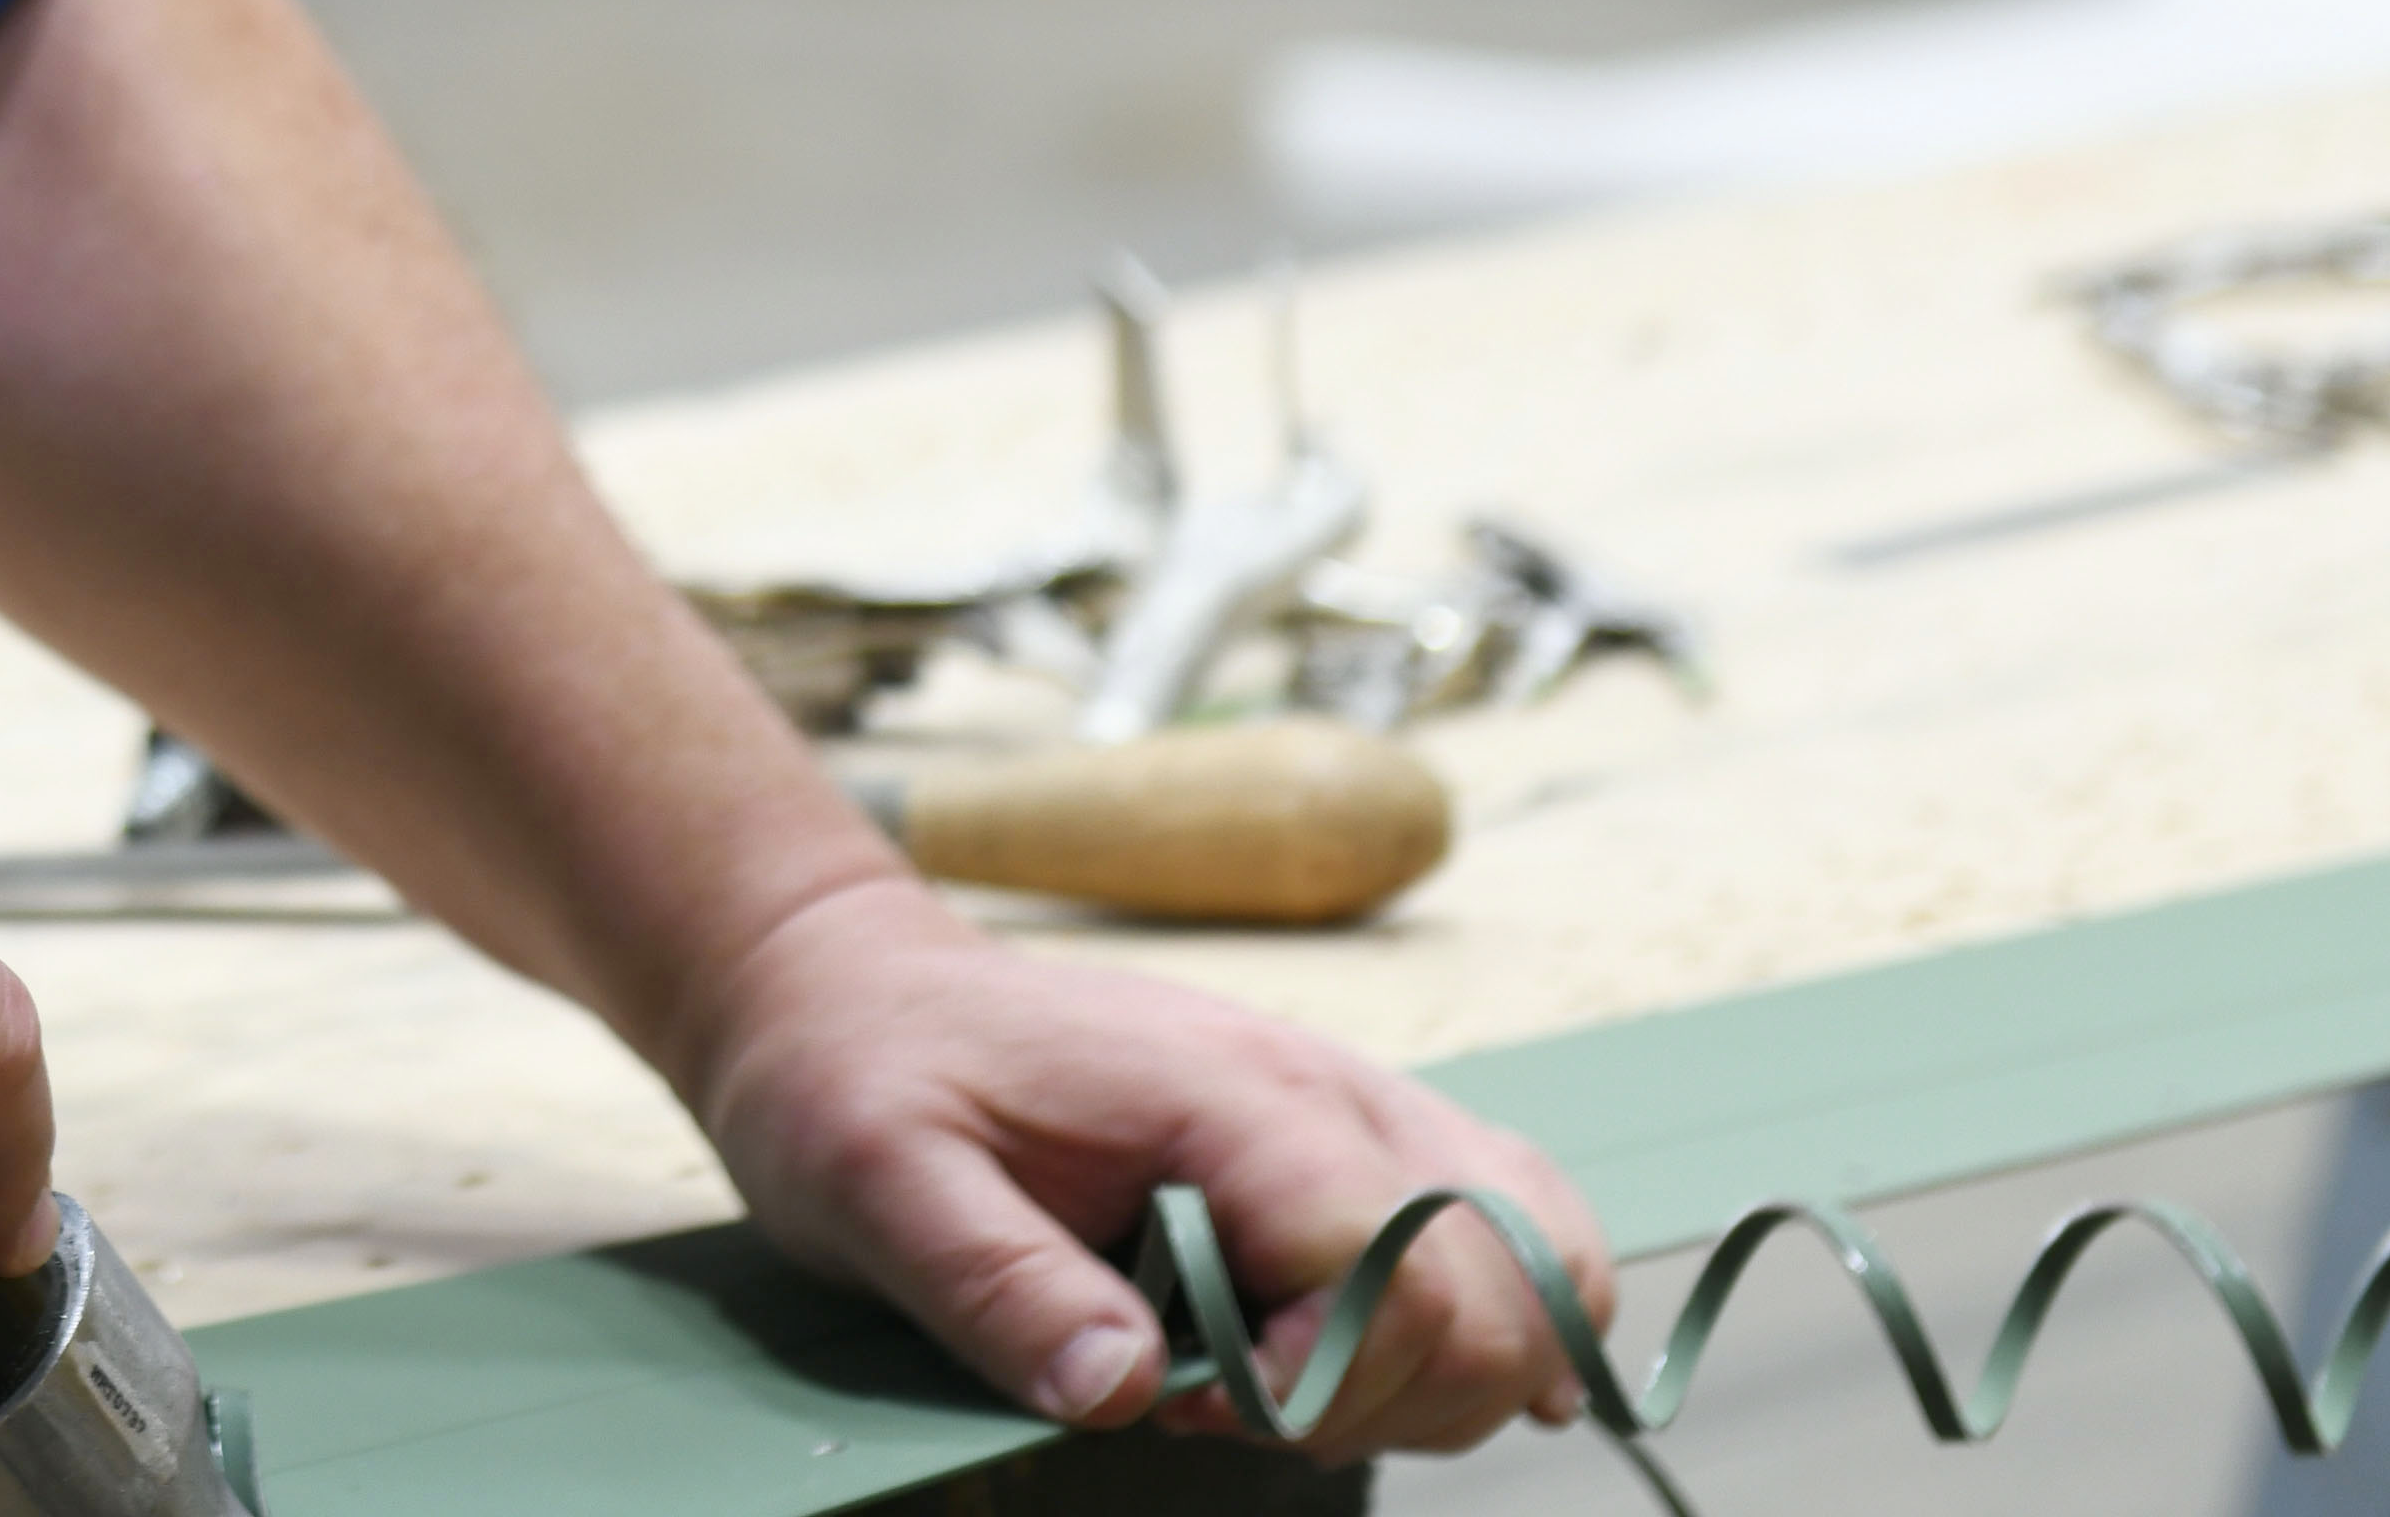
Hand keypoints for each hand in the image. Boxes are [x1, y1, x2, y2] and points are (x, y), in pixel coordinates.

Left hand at [685, 872, 1612, 1458]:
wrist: (856, 982)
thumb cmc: (863, 1076)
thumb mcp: (879, 1185)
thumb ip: (1000, 1287)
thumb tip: (1121, 1389)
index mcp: (1231, 1095)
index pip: (1391, 1271)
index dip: (1322, 1379)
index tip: (1193, 1406)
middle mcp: (1334, 1088)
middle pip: (1492, 1292)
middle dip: (1387, 1397)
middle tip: (1226, 1406)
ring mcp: (1358, 1102)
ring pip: (1532, 1265)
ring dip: (1438, 1372)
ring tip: (1274, 1382)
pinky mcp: (1353, 1132)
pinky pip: (1506, 1220)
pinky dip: (1499, 1310)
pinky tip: (1414, 1365)